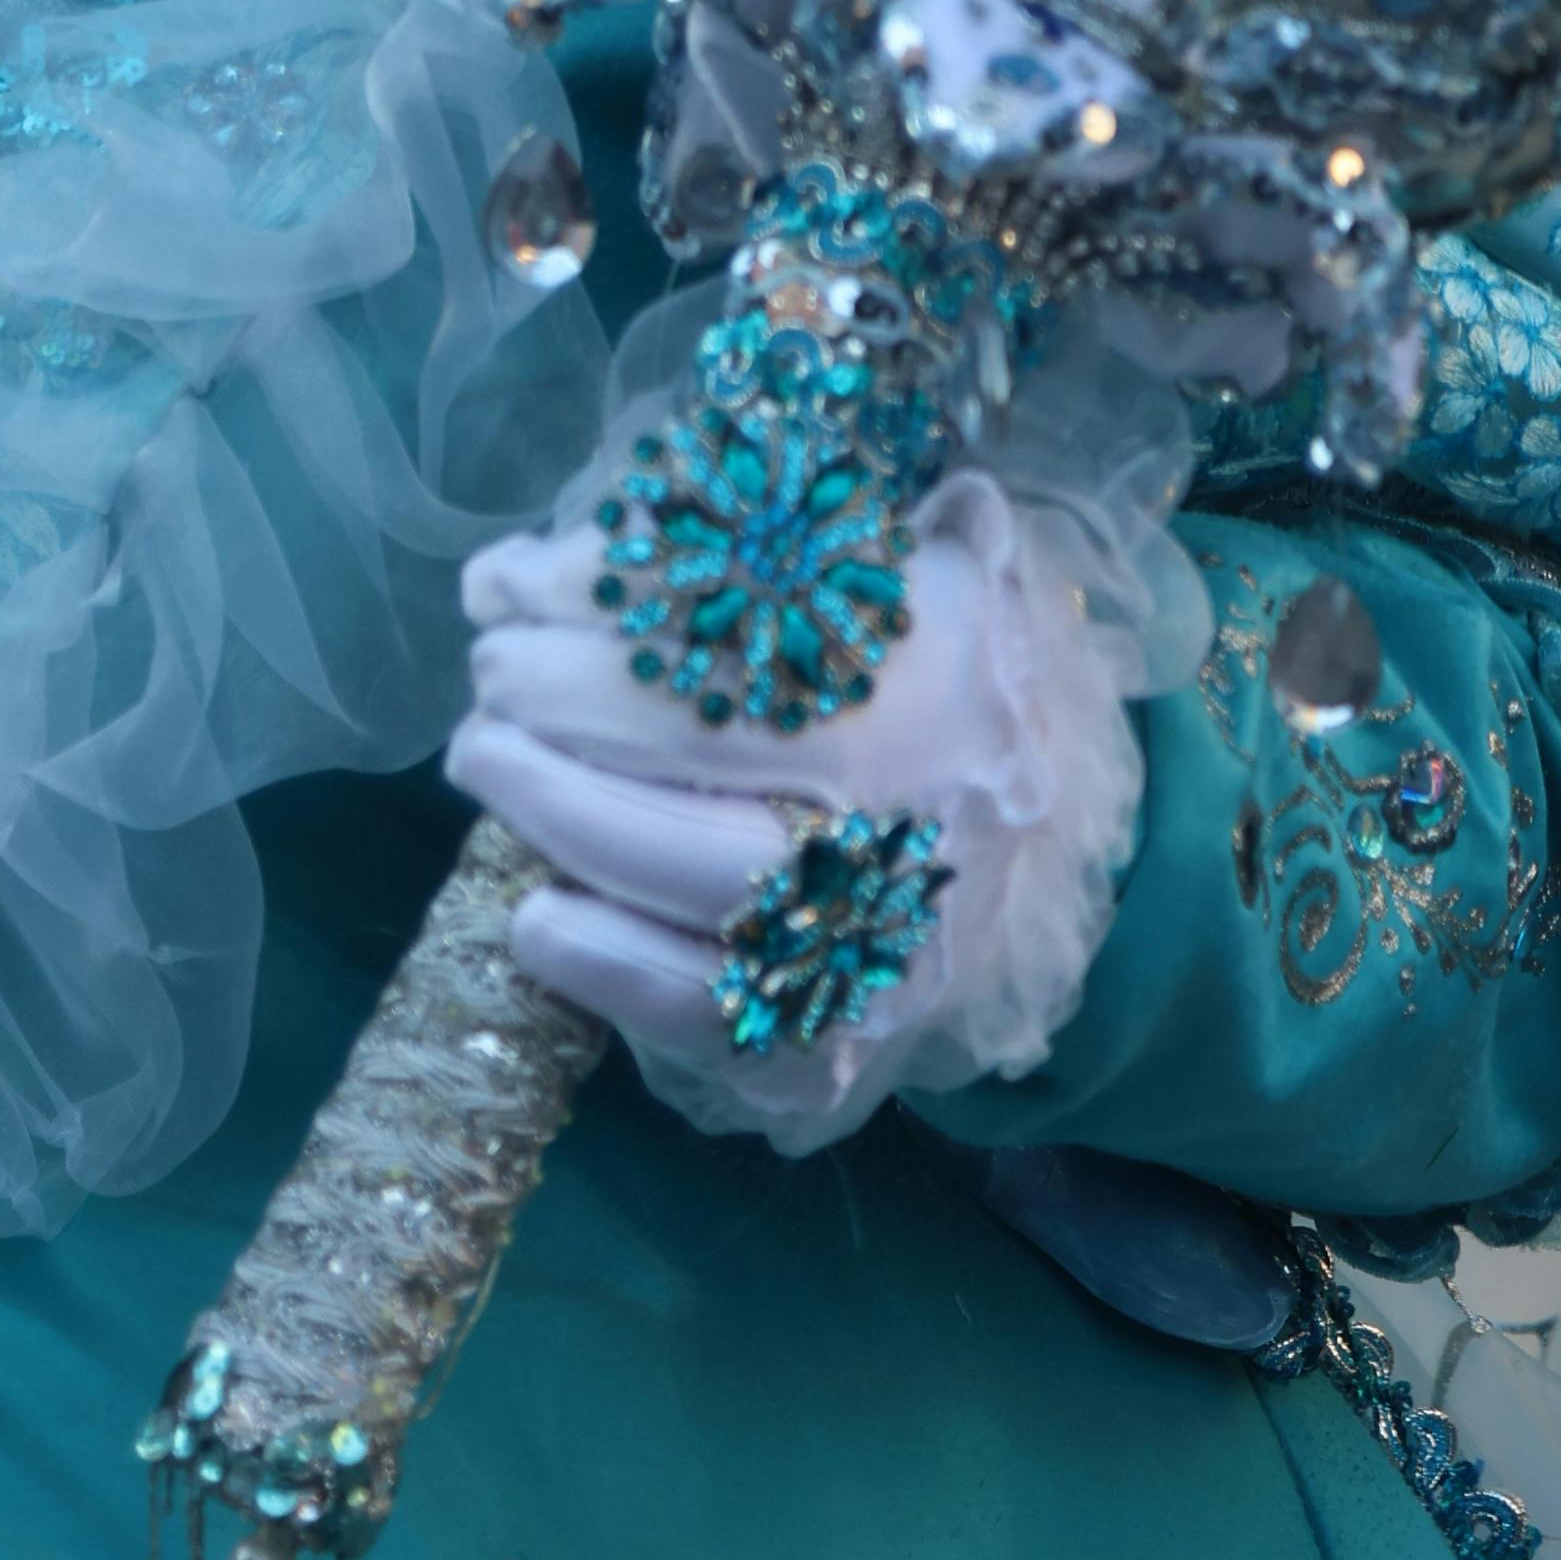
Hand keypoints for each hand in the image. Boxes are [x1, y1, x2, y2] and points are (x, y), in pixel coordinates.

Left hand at [445, 467, 1148, 1119]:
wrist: (1075, 856)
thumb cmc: (959, 682)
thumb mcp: (920, 570)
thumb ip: (793, 524)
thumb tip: (600, 520)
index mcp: (927, 675)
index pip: (722, 629)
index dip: (590, 605)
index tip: (505, 584)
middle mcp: (907, 811)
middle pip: (696, 754)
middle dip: (554, 707)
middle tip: (486, 675)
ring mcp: (876, 938)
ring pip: (691, 884)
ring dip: (559, 817)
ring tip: (485, 762)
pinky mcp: (837, 1039)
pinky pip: (704, 1017)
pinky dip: (605, 966)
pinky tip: (533, 912)